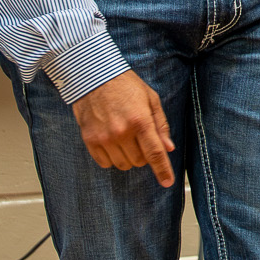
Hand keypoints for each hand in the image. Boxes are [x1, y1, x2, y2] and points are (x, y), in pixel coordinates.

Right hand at [69, 68, 174, 185]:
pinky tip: (112, 142)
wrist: (93, 77)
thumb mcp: (151, 99)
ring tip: (125, 138)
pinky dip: (112, 158)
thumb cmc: (126, 86)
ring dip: (128, 157)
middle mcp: (122, 132)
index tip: (167, 182)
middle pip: (139, 161)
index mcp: (140, 120)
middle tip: (140, 138)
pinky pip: (105, 163)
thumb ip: (161, 125)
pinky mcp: (90, 140)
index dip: (163, 170)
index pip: (154, 153)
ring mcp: (104, 137)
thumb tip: (169, 148)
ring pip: (123, 164)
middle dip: (144, 155)